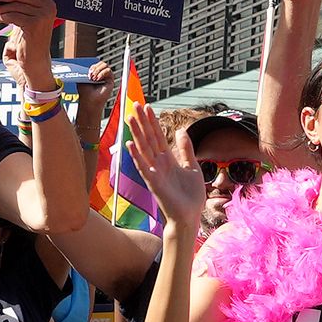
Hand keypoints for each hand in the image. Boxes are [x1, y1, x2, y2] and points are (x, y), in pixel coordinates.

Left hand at [0, 0, 61, 58]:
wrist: (34, 63)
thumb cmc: (27, 42)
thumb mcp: (25, 20)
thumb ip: (20, 6)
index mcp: (48, 3)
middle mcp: (48, 7)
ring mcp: (42, 16)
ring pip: (14, 6)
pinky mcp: (34, 24)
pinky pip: (12, 16)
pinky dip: (0, 16)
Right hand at [122, 100, 205, 228]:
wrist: (190, 216)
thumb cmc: (190, 196)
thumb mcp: (192, 167)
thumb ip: (186, 150)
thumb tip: (181, 131)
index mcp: (167, 160)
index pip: (157, 136)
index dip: (152, 121)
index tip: (147, 106)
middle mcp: (158, 164)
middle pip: (148, 138)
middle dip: (142, 121)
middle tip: (134, 104)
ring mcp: (154, 173)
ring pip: (143, 149)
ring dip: (136, 133)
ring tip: (129, 118)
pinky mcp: (153, 184)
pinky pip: (143, 167)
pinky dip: (136, 156)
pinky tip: (130, 144)